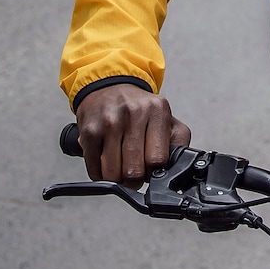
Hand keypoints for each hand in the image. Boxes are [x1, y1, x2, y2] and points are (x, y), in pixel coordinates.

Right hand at [72, 82, 191, 184]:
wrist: (107, 88)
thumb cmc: (138, 109)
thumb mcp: (166, 118)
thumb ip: (179, 142)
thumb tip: (180, 167)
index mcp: (157, 110)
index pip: (157, 160)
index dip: (154, 174)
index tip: (152, 172)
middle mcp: (132, 114)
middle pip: (134, 171)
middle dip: (136, 180)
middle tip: (136, 173)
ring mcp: (109, 123)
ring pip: (113, 174)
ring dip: (118, 179)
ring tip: (121, 167)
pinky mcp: (89, 132)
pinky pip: (95, 170)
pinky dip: (101, 174)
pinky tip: (107, 162)